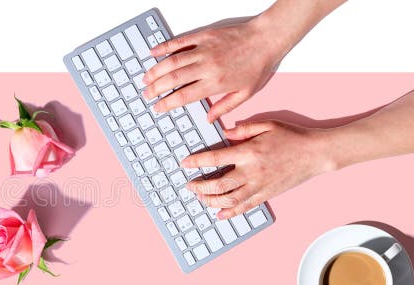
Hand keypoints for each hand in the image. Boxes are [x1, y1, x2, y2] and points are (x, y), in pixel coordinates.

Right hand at [142, 16, 290, 121]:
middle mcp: (207, 67)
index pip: (184, 96)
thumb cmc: (259, 65)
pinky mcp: (204, 36)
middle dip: (156, 88)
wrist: (267, 39)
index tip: (158, 108)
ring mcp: (204, 50)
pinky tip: (154, 53)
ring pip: (172, 61)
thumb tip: (209, 119)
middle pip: (173, 79)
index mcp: (216, 83)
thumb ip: (224, 106)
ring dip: (156, 71)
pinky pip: (180, 42)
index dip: (167, 103)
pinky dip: (164, 47)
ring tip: (145, 79)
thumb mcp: (246, 93)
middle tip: (146, 95)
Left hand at [181, 120, 334, 218]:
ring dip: (211, 201)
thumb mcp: (267, 125)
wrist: (316, 154)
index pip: (215, 158)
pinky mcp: (267, 195)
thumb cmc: (292, 137)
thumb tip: (224, 133)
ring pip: (229, 200)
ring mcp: (259, 186)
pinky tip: (219, 214)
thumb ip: (243, 129)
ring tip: (201, 198)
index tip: (185, 163)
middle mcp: (252, 171)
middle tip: (190, 185)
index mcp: (249, 152)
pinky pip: (245, 207)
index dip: (197, 162)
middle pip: (218, 185)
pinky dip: (230, 212)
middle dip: (199, 187)